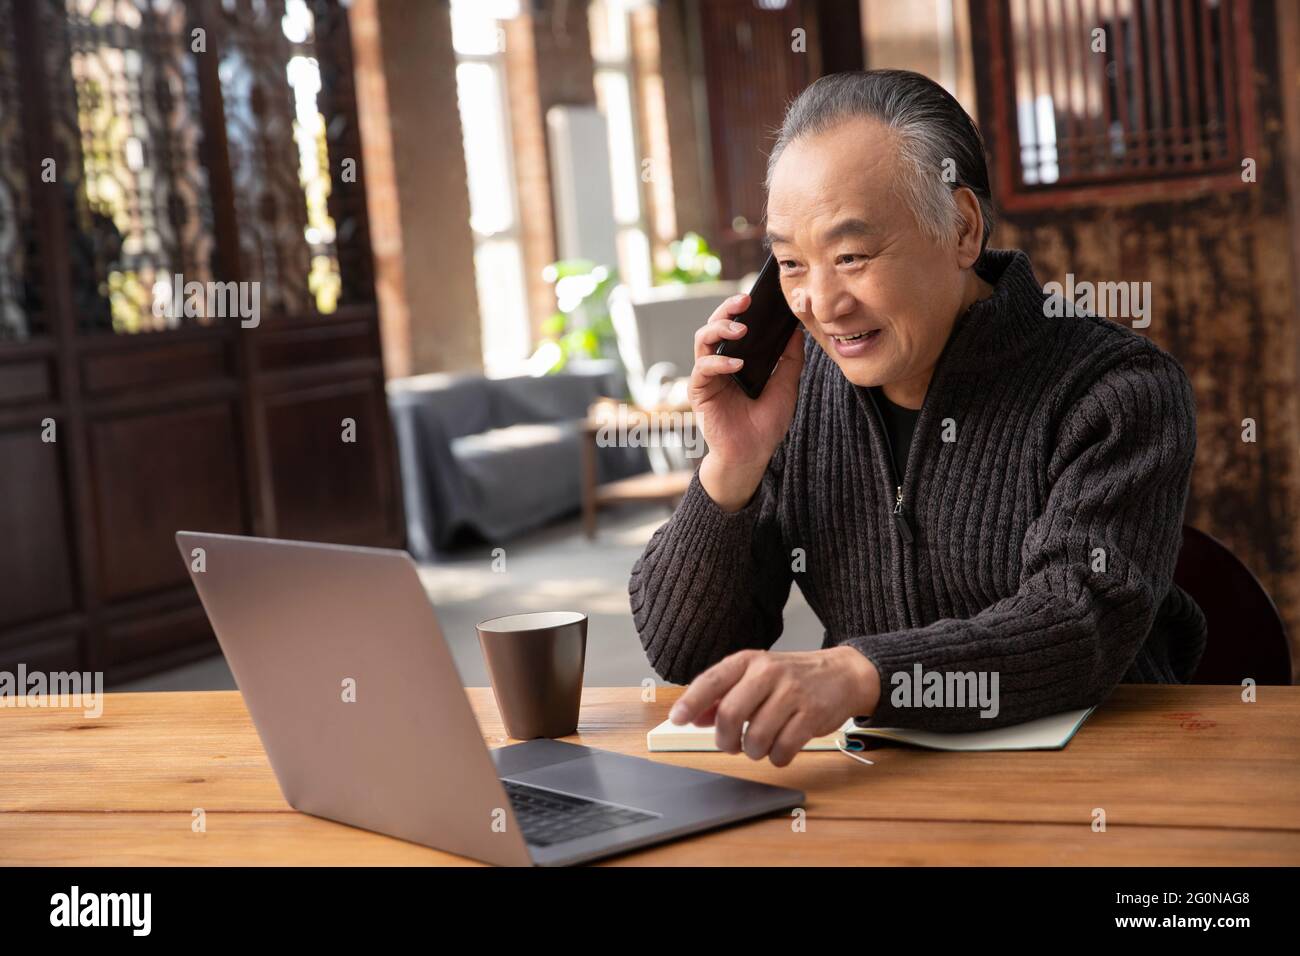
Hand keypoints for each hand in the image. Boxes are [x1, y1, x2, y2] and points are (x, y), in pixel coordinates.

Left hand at [667, 647, 880, 766]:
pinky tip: (781, 749)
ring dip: (753, 751)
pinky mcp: (811, 715)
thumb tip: (694, 717)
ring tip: (760, 745)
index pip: (711, 681)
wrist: (843, 674)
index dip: (690, 703)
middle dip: (725, 740)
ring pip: (755, 738)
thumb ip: (724, 696)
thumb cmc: (792, 678)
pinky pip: (782, 750)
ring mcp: (791, 693)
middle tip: (731, 744)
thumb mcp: (755, 677)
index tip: (677, 720)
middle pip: (729, 714)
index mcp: (749, 661)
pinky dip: (777, 758)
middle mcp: (768, 673)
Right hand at [690, 295, 803, 510]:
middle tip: (744, 302)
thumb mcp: (786, 385)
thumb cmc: (766, 423)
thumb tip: (797, 329)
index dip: (740, 309)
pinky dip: (719, 363)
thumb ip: (790, 358)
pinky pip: (702, 369)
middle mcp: (719, 364)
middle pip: (714, 326)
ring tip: (739, 330)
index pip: (734, 326)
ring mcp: (707, 377)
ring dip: (719, 329)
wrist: (752, 455)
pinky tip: (736, 365)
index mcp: (737, 359)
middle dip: (726, 310)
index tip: (757, 298)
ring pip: (702, 340)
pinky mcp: (699, 392)